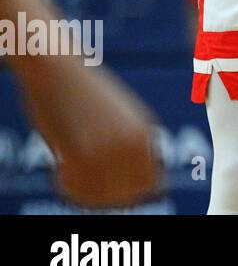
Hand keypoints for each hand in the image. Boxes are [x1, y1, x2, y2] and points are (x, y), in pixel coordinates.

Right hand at [22, 59, 159, 207]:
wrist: (58, 70)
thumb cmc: (83, 93)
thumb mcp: (122, 116)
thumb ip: (133, 144)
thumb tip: (143, 178)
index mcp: (146, 132)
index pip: (152, 183)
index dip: (132, 191)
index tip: (115, 190)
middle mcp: (134, 143)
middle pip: (129, 193)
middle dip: (109, 195)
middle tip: (88, 184)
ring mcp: (110, 149)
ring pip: (103, 196)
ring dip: (86, 190)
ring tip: (71, 173)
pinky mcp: (82, 153)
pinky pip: (78, 189)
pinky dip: (68, 186)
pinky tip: (60, 169)